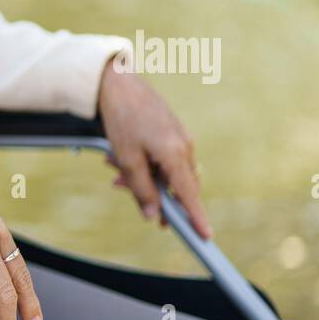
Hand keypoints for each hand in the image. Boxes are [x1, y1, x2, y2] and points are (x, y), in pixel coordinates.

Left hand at [97, 61, 211, 238]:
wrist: (118, 84)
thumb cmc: (122, 119)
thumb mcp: (127, 159)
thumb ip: (141, 189)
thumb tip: (153, 215)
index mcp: (175, 154)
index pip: (189, 194)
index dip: (196, 217)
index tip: (205, 236)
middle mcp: (184, 146)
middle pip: (176, 186)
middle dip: (154, 195)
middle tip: (127, 193)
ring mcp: (180, 138)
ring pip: (165, 172)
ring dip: (141, 177)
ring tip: (113, 169)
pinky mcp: (171, 133)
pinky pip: (162, 158)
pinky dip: (143, 164)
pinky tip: (117, 159)